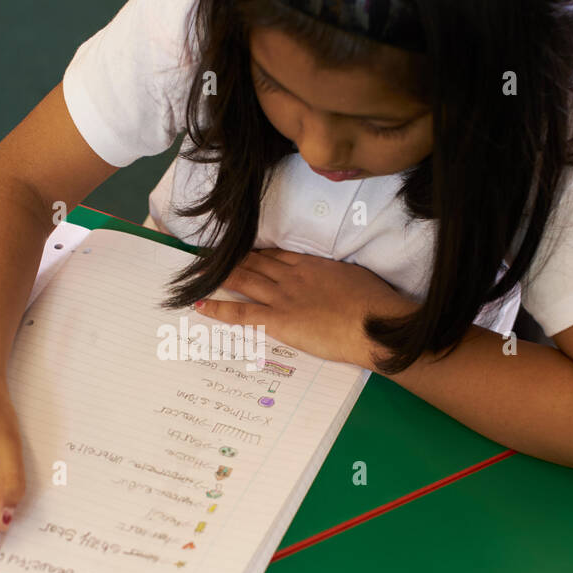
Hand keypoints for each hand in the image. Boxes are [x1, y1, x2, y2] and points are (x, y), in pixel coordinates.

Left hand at [193, 247, 416, 369]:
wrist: (374, 323)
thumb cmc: (374, 303)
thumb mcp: (355, 279)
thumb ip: (337, 278)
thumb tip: (335, 281)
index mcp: (312, 265)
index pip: (277, 255)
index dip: (257, 251)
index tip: (244, 249)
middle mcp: (292, 277)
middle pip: (255, 262)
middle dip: (232, 257)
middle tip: (210, 253)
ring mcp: (283, 297)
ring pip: (244, 280)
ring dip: (219, 275)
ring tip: (198, 272)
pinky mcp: (278, 321)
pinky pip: (242, 314)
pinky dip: (219, 308)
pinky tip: (200, 304)